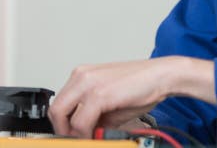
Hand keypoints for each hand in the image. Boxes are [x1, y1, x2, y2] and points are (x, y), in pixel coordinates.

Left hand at [48, 56, 215, 138]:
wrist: (161, 76)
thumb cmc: (140, 87)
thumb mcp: (109, 104)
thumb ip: (93, 117)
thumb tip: (84, 135)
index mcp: (81, 76)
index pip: (59, 104)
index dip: (62, 126)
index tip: (71, 137)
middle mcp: (81, 76)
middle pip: (55, 110)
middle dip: (63, 132)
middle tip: (76, 141)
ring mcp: (88, 83)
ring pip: (62, 116)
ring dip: (73, 134)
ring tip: (88, 139)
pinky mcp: (99, 93)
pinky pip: (80, 122)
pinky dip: (85, 134)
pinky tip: (96, 136)